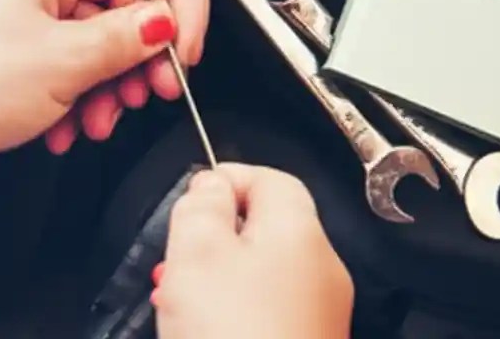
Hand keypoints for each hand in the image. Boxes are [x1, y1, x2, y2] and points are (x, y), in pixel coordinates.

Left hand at [0, 0, 178, 180]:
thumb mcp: (67, 60)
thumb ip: (126, 38)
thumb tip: (161, 24)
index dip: (152, 13)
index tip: (168, 52)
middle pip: (103, 10)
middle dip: (127, 61)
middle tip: (144, 93)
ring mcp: (4, 18)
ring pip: (79, 46)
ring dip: (98, 89)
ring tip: (98, 121)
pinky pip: (50, 68)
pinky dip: (65, 99)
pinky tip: (65, 128)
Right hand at [154, 165, 353, 338]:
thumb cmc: (234, 338)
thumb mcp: (197, 252)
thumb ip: (202, 205)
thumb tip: (211, 184)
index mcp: (300, 231)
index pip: (270, 177)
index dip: (225, 180)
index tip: (191, 201)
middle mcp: (320, 269)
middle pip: (264, 229)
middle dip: (214, 241)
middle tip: (179, 262)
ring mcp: (319, 312)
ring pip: (262, 274)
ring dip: (218, 280)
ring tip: (182, 304)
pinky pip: (267, 312)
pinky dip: (234, 314)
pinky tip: (204, 332)